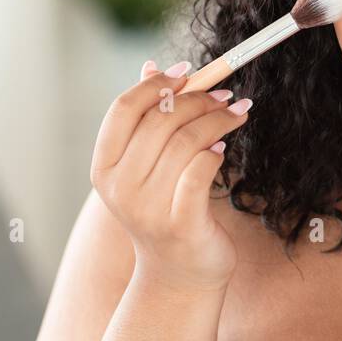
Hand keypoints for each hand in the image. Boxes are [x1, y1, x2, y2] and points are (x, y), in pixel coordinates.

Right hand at [89, 59, 250, 291]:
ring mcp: (148, 208)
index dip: (157, 84)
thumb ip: (147, 118)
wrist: (179, 273)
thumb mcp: (147, 165)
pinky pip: (201, 171)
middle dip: (199, 99)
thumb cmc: (164, 208)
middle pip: (160, 121)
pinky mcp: (180, 224)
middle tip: (227, 94)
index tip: (188, 70)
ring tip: (237, 113)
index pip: (123, 109)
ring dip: (217, 120)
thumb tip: (152, 67)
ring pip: (186, 142)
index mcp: (104, 167)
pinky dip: (215, 153)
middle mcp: (120, 187)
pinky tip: (224, 150)